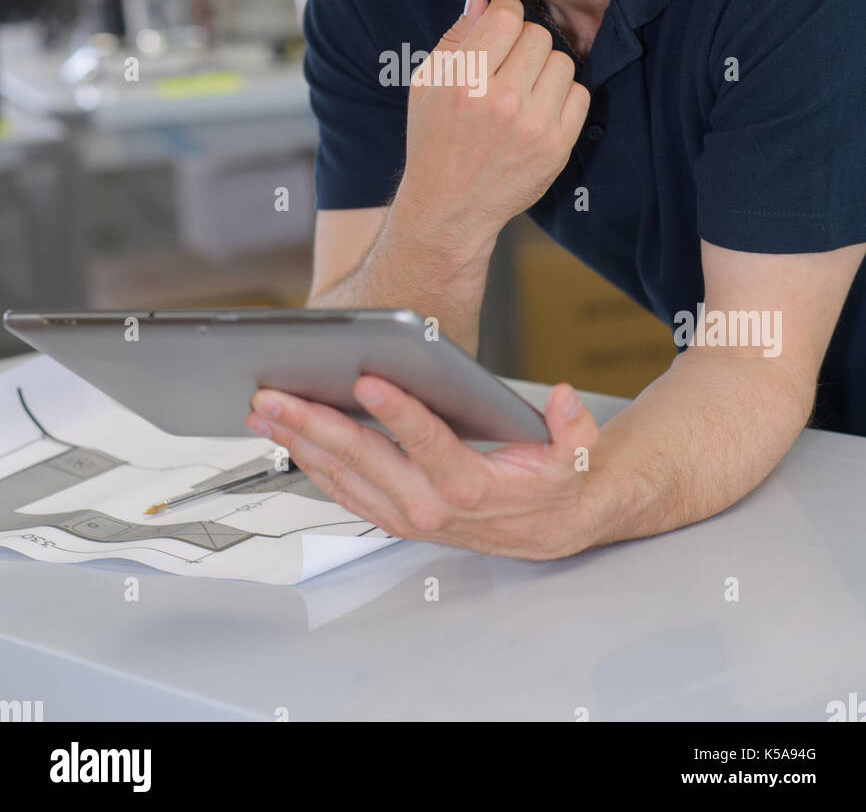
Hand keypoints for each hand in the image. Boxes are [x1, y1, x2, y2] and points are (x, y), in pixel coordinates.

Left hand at [246, 376, 600, 560]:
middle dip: (314, 423)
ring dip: (298, 442)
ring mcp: (404, 515)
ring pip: (340, 477)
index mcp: (469, 486)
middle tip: (276, 394)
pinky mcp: (391, 516)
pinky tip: (285, 437)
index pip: (426, 442)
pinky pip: (341, 490)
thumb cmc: (552, 486)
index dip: (396, 410)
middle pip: (362, 458)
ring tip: (264, 410)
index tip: (365, 378)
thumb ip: (573, 427)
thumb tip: (565, 399)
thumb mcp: (575, 455)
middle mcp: (428, 506)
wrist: (548, 532)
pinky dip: (309, 463)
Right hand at [392, 0, 589, 264]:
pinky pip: (580, 94)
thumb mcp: (427, 85)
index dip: (504, 13)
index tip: (500, 27)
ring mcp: (533, 126)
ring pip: (563, 61)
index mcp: (463, 82)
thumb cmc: (434, 141)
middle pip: (538, 35)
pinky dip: (562, 96)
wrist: (450, 208)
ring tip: (523, 87)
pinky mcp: (557, 147)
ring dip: (545, 68)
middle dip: (524, 42)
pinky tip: (539, 108)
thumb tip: (482, 0)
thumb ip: (456, 38)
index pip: (507, 16)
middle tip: (508, 62)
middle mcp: (501, 102)